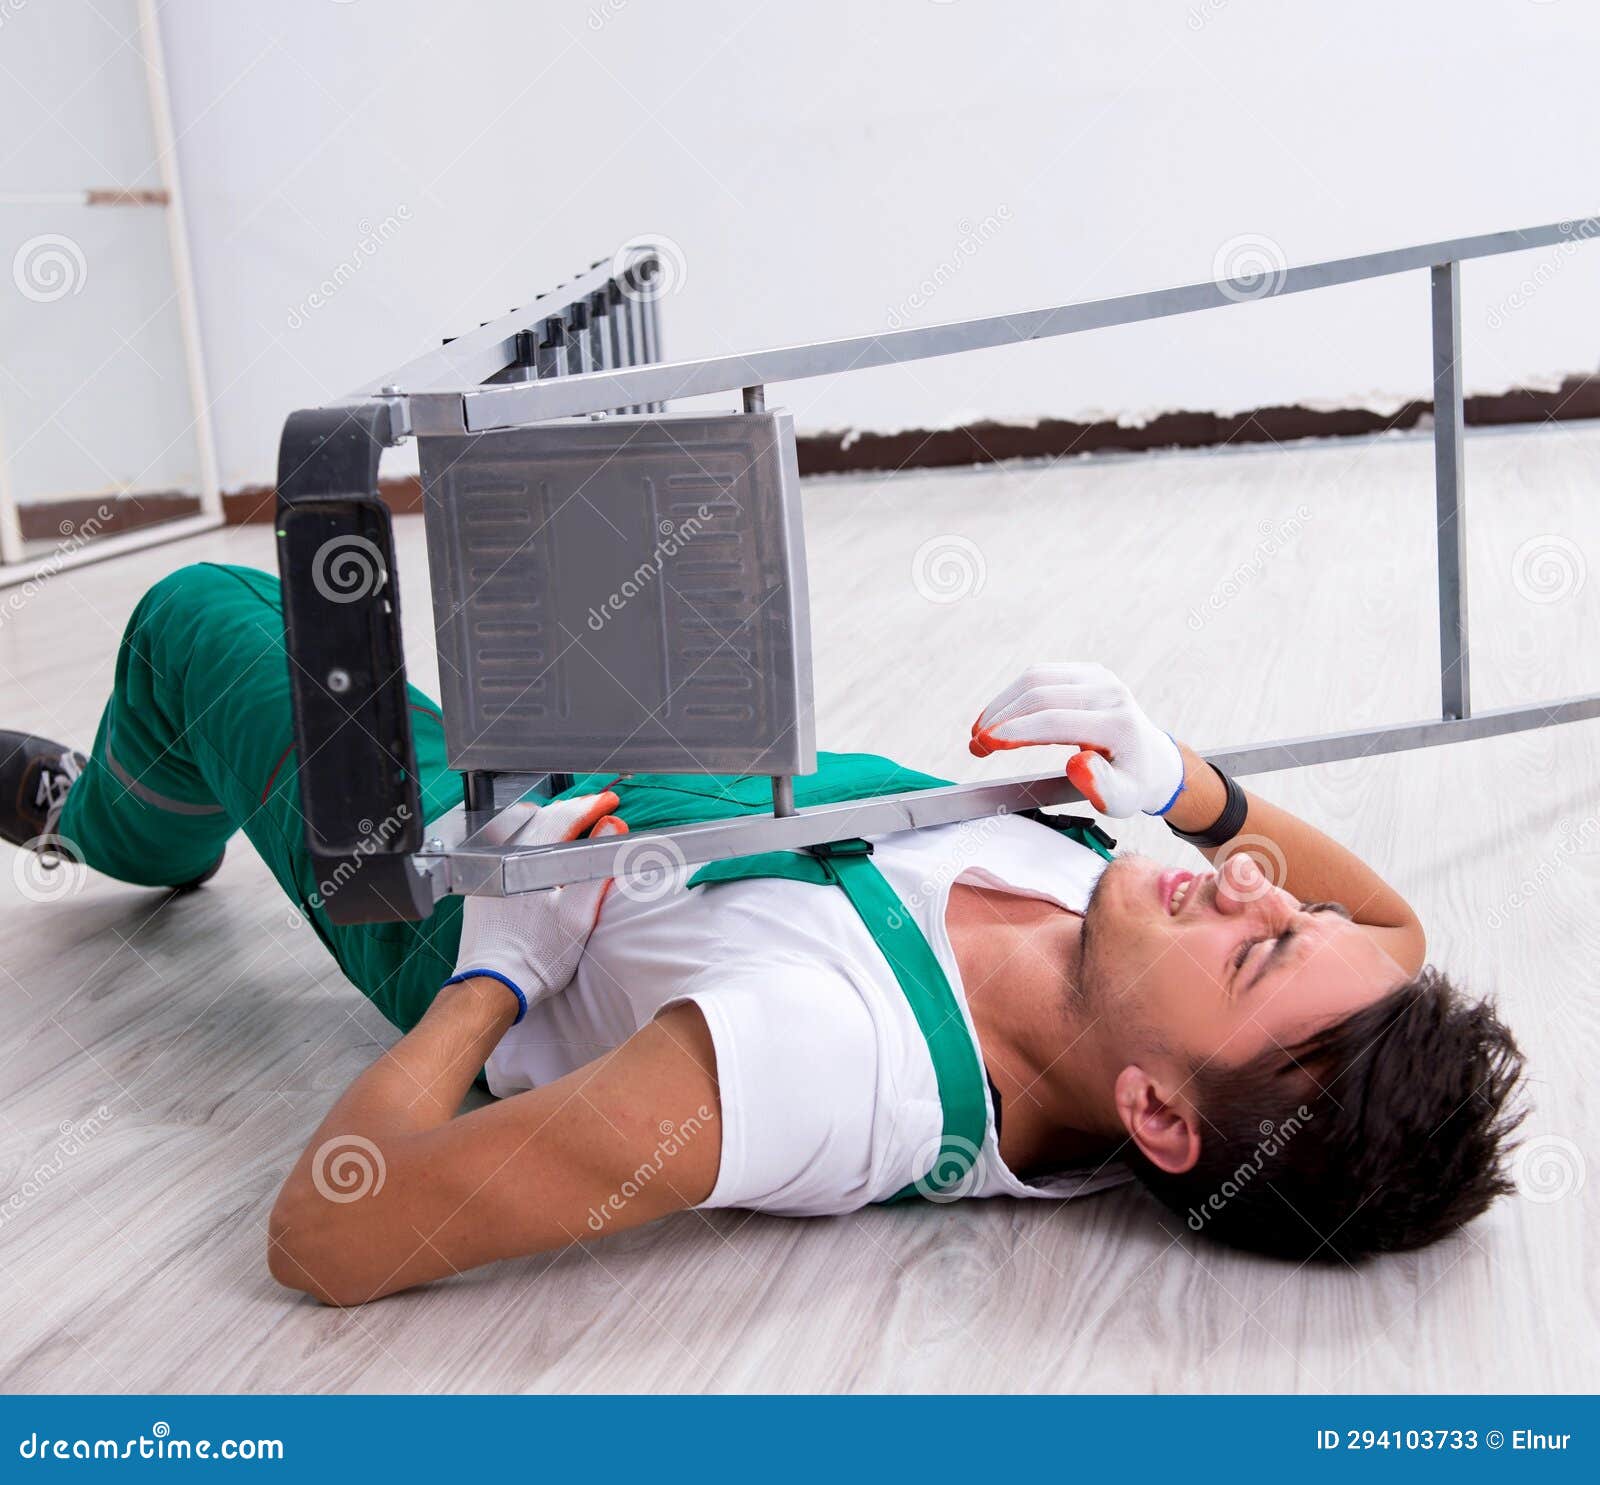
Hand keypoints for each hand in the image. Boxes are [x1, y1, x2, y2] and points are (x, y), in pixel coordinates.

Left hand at [448, 792, 627, 1019]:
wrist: (494, 985)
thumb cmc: (536, 956)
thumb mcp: (578, 914)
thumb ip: (596, 869)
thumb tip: (612, 830)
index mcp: (527, 858)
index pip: (565, 817)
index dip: (592, 806)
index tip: (611, 803)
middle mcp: (502, 857)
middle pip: (542, 818)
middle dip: (574, 810)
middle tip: (599, 811)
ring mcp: (489, 872)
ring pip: (523, 831)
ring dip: (551, 823)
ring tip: (574, 824)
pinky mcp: (483, 888)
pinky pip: (509, 848)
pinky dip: (532, 841)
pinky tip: (544, 851)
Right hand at [969, 662, 1184, 818]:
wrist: (1151, 759)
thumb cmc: (1132, 782)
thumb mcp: (1123, 799)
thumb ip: (1102, 788)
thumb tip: (1078, 764)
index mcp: (1118, 723)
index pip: (1055, 721)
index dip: (1014, 732)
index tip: (983, 745)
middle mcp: (1110, 692)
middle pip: (1040, 695)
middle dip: (1000, 719)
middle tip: (975, 745)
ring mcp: (1098, 677)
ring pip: (1035, 678)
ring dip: (1001, 704)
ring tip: (980, 732)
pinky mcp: (1086, 672)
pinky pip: (1040, 675)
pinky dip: (1013, 695)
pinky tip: (997, 716)